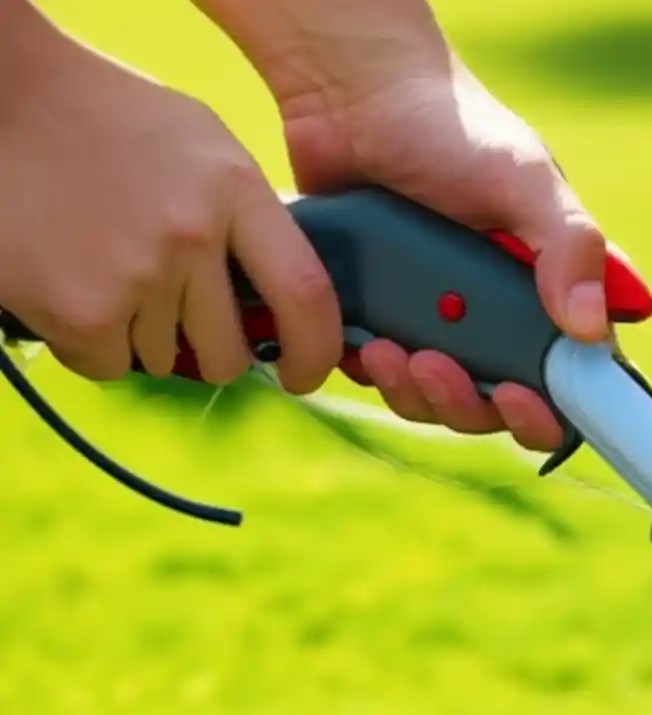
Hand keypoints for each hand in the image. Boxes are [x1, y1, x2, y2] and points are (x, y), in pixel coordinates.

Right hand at [0, 5, 342, 392]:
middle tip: (184, 322)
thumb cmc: (113, 121)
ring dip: (145, 338)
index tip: (305, 374)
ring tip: (113, 275)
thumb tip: (279, 303)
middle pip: (229, 352)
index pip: (305, 292)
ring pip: (165, 360)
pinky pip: (109, 366)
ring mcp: (135, 277)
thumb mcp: (207, 148)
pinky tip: (78, 289)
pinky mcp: (78, 311)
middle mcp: (192, 237)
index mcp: (236, 190)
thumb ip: (248, 219)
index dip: (315, 350)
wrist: (5, 98)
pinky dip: (96, 345)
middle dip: (213, 354)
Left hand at [281, 67, 607, 451]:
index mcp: (546, 290)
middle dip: (465, 402)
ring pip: (433, 397)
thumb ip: (568, 246)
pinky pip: (377, 372)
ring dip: (413, 391)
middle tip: (434, 365)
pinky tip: (361, 340)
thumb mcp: (524, 178)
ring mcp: (436, 318)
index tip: (519, 397)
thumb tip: (589, 329)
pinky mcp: (379, 315)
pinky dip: (370, 370)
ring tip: (387, 350)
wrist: (354, 93)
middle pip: (494, 405)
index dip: (548, 409)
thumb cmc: (453, 126)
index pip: (568, 378)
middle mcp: (495, 315)